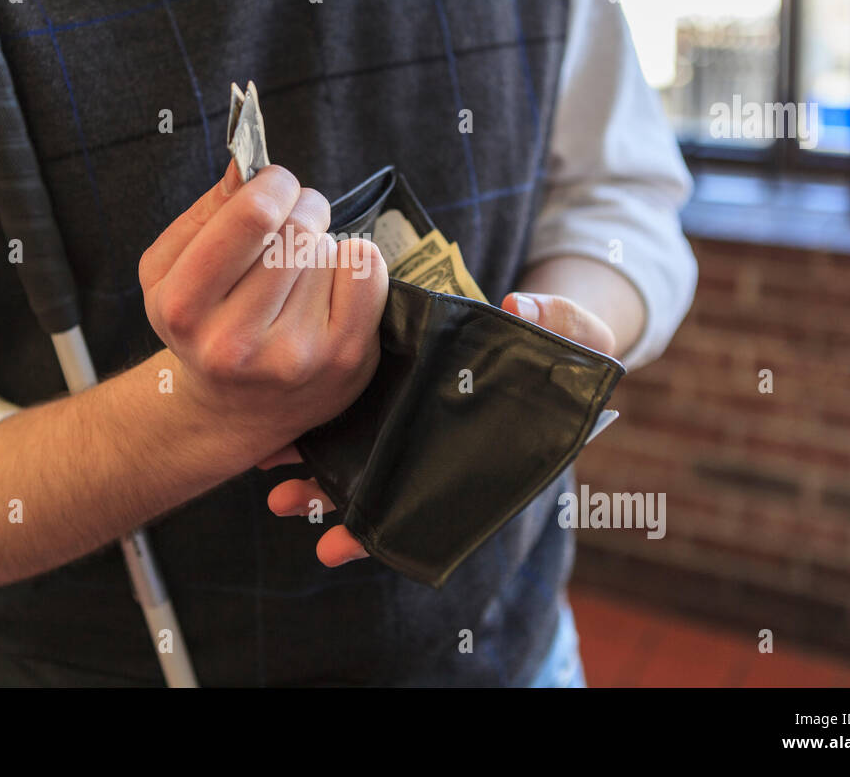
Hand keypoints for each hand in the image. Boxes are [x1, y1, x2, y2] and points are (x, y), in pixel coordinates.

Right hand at [140, 162, 387, 478]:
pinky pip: (367, 272)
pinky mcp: (342, 361)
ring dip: (319, 245)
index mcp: (183, 308)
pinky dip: (356, 261)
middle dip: (302, 208)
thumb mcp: (172, 271)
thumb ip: (206, 212)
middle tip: (295, 222)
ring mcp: (294, 356)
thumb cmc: (205, 323)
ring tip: (298, 274)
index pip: (252, 216)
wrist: (232, 410)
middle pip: (297, 229)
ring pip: (328, 249)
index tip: (274, 187)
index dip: (273, 184)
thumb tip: (246, 166)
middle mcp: (235, 342)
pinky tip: (331, 285)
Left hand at [261, 289, 616, 568]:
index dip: (379, 529)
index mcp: (475, 453)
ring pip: (351, 454)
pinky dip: (309, 427)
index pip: (424, 505)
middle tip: (284, 502)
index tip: (336, 543)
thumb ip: (565, 324)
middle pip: (375, 485)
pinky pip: (343, 413)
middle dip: (327, 499)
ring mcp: (408, 420)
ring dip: (306, 467)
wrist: (536, 321)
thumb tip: (519, 306)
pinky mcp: (387, 385)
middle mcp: (433, 445)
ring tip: (268, 475)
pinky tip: (274, 433)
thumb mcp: (581, 333)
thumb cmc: (562, 343)